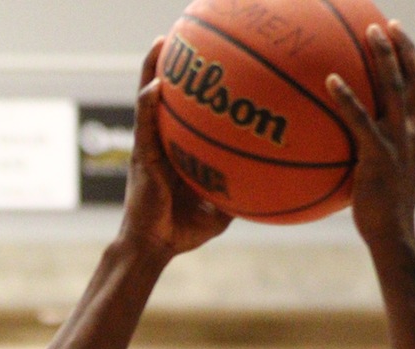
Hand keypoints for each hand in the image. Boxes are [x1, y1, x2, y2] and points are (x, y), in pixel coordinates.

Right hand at [121, 39, 233, 261]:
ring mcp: (148, 147)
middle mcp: (161, 142)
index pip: (184, 110)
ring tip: (160, 43)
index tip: (205, 59)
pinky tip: (155, 86)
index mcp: (177, 151)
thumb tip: (274, 183)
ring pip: (148, 100)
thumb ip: (240, 189)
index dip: (190, 85)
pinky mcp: (141, 158)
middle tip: (179, 35)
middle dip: (168, 64)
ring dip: (152, 71)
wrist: (155, 247)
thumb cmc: (183, 230)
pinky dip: (148, 104)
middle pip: (163, 95)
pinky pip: (144, 125)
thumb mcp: (222, 208)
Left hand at [328, 21, 414, 251]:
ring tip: (368, 33)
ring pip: (395, 89)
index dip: (412, 57)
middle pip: (413, 78)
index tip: (398, 34)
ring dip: (383, 58)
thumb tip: (347, 141)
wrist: (392, 234)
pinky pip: (361, 119)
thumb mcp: (384, 174)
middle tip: (382, 24)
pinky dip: (347, 97)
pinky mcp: (379, 155)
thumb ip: (374, 151)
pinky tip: (330, 80)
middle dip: (400, 48)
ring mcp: (400, 142)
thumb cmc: (381, 210)